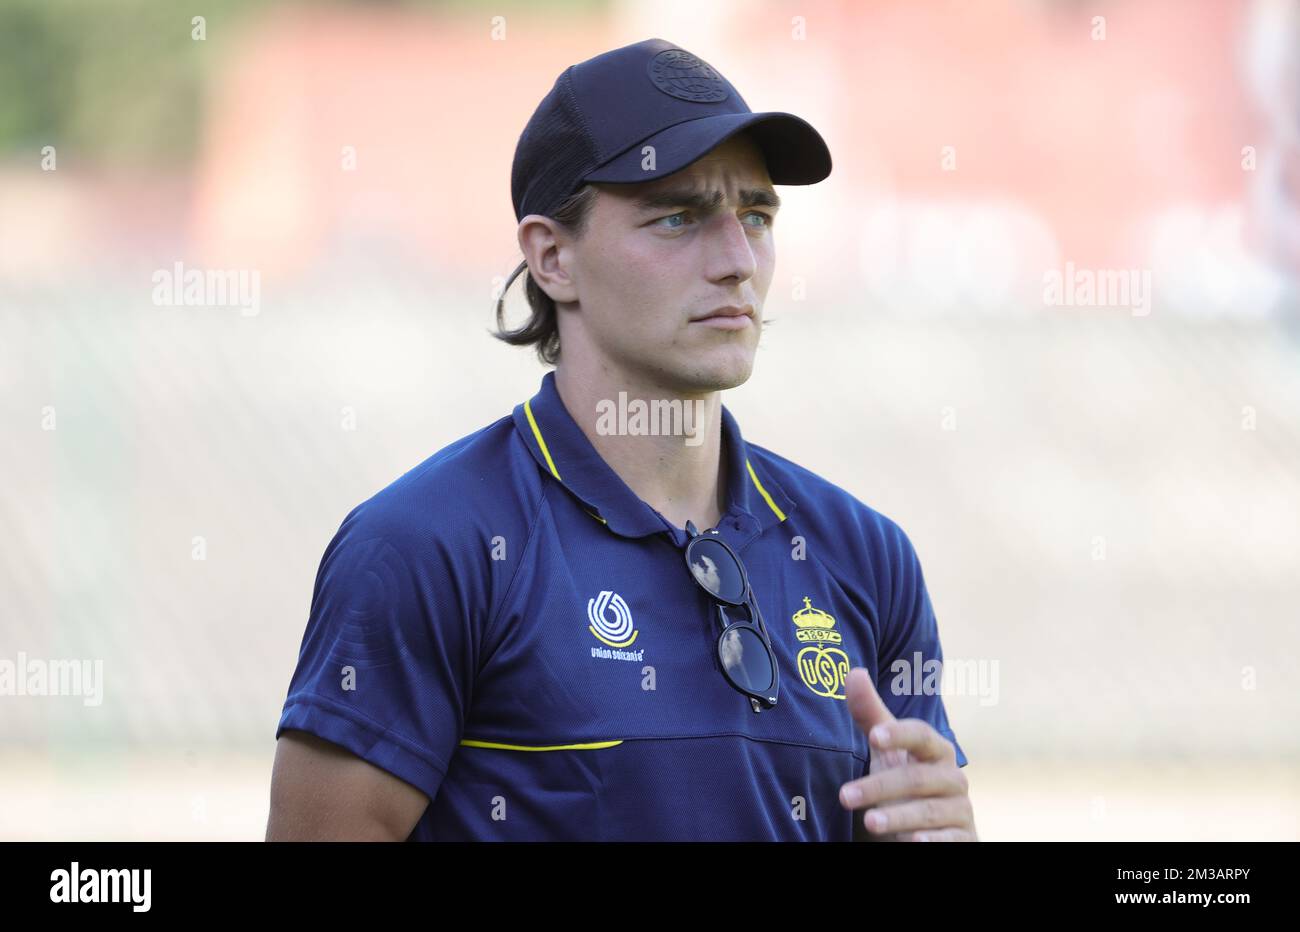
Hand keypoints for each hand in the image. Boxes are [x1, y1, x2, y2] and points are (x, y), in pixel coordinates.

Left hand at [838, 666, 976, 841]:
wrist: (935, 825)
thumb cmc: (904, 777)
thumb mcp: (885, 748)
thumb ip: (870, 714)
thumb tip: (853, 671)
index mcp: (935, 750)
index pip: (922, 736)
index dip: (900, 734)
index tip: (874, 736)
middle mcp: (953, 777)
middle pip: (917, 778)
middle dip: (879, 787)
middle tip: (845, 796)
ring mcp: (960, 809)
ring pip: (929, 812)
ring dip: (899, 817)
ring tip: (869, 823)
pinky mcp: (963, 838)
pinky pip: (950, 839)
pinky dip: (934, 841)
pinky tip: (913, 842)